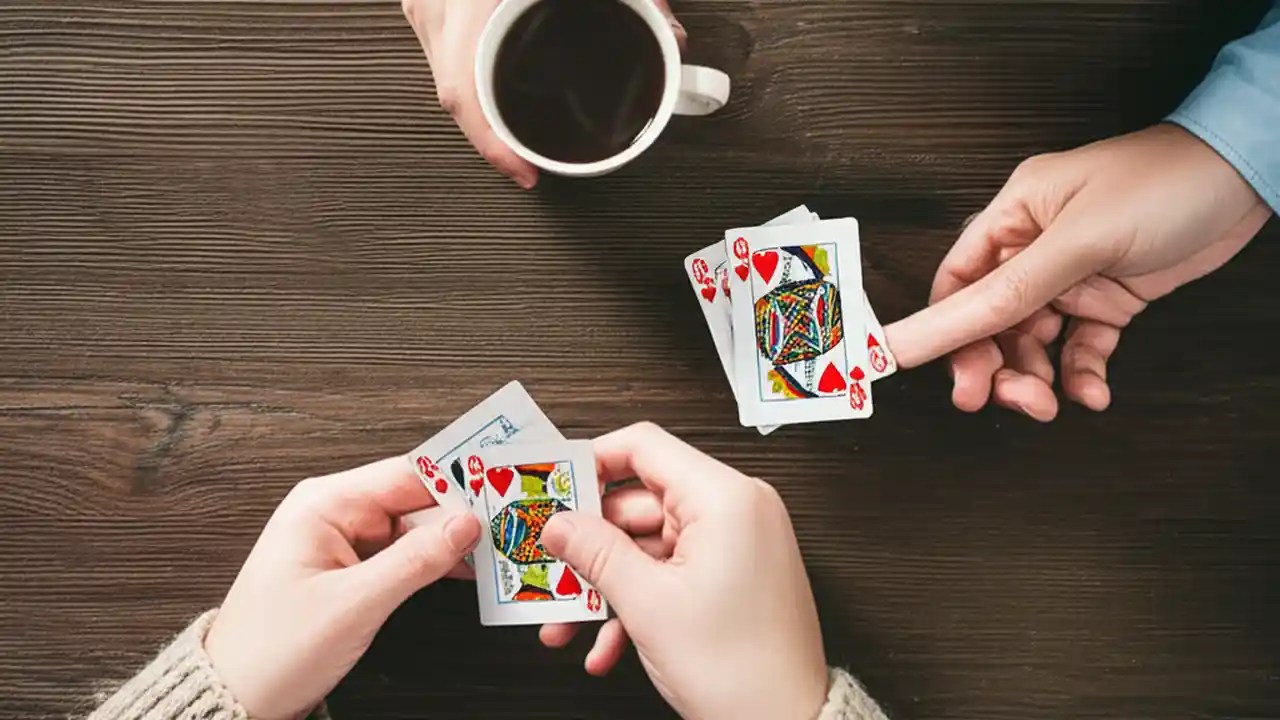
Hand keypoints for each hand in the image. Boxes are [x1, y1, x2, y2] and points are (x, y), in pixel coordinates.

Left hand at [203, 457, 481, 719]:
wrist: (235, 696)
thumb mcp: (353, 604)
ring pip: (413, 527)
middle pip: (415, 499)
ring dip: (449, 540)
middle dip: (459, 513)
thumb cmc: (271, 651)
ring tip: (493, 550)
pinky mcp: (350, 569)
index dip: (457, 480)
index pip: (406, 475)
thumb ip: (414, 561)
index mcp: (323, 504)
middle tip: (506, 524)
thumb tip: (464, 526)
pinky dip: (431, 561)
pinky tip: (462, 570)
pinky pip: (402, 553)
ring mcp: (342, 542)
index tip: (498, 487)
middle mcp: (333, 514)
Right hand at [401, 0, 684, 188]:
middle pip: (455, 90)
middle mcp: (435, 7)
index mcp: (466, 8)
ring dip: (482, 105)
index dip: (491, 144)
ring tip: (515, 138)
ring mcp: (425, 5)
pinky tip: (493, 85)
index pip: (463, 92)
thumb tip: (670, 32)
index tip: (522, 172)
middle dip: (491, 135)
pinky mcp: (427, 1)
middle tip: (525, 166)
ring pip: (447, 71)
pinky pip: (444, 48)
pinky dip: (472, 71)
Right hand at [538, 423, 828, 719]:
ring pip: (649, 545)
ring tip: (569, 619)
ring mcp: (737, 544)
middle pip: (640, 501)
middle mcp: (737, 511)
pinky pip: (672, 571)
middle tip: (551, 563)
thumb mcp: (649, 605)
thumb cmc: (743, 671)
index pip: (645, 447)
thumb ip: (596, 553)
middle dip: (590, 544)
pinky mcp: (734, 575)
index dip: (591, 462)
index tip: (554, 487)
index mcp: (725, 499)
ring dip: (606, 583)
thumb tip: (560, 523)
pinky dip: (637, 601)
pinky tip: (607, 641)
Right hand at [886, 124, 1271, 420]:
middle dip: (990, 364)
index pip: (957, 283)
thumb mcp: (1079, 241)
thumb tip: (937, 326)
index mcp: (1013, 216)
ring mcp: (1072, 275)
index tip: (937, 375)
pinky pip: (1079, 347)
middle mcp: (1035, 247)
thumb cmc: (1165, 183)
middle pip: (990, 320)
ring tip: (1049, 403)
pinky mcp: (1109, 298)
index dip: (942, 331)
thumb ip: (1008, 291)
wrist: (1248, 177)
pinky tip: (1091, 392)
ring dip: (1035, 377)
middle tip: (997, 399)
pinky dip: (1081, 374)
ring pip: (1031, 341)